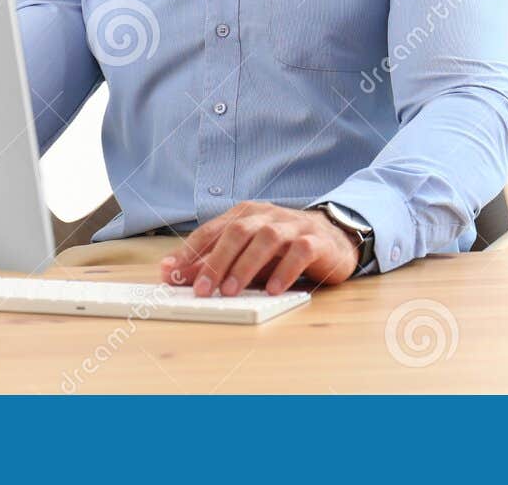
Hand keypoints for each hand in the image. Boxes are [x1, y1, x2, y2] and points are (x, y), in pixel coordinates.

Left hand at [159, 201, 359, 296]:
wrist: (334, 240)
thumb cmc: (283, 250)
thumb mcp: (246, 256)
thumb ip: (213, 263)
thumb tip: (172, 272)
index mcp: (246, 214)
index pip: (212, 229)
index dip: (190, 251)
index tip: (172, 273)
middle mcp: (267, 215)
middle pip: (237, 232)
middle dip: (216, 261)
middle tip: (202, 290)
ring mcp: (293, 226)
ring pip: (266, 238)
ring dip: (245, 266)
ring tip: (231, 292)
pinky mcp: (316, 241)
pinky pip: (299, 252)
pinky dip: (283, 271)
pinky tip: (272, 290)